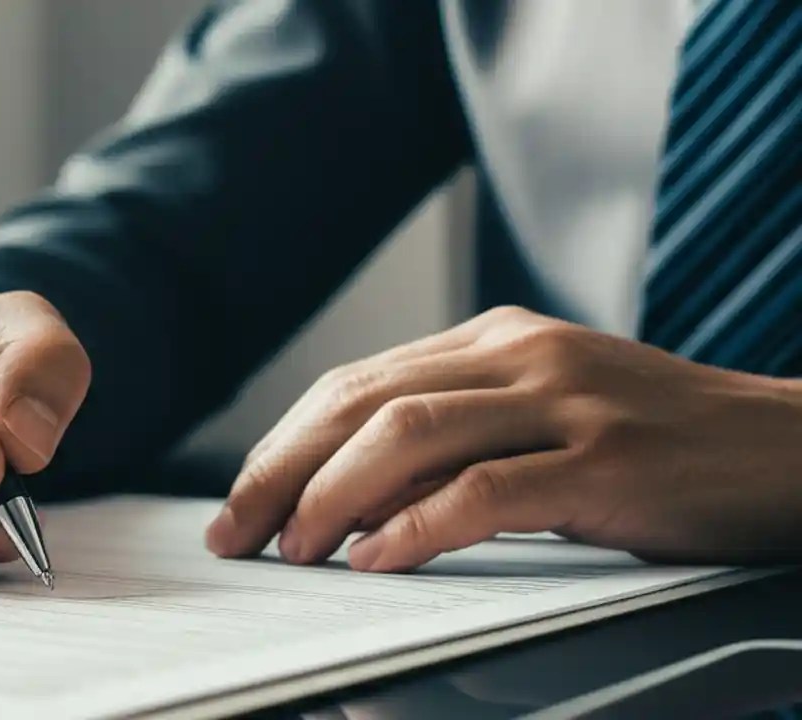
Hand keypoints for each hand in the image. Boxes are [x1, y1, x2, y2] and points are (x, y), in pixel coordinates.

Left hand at [205, 306, 801, 570]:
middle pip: (360, 403)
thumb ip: (455, 436)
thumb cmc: (657, 444)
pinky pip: (486, 490)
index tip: (240, 500)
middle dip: (281, 471)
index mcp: (495, 339)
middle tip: (235, 532)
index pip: (354, 384)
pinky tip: (378, 560)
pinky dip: (417, 528)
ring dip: (331, 497)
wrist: (789, 449)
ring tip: (293, 550)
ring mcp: (564, 402)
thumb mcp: (545, 415)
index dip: (283, 444)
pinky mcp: (605, 461)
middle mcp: (520, 355)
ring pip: (407, 436)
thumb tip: (348, 494)